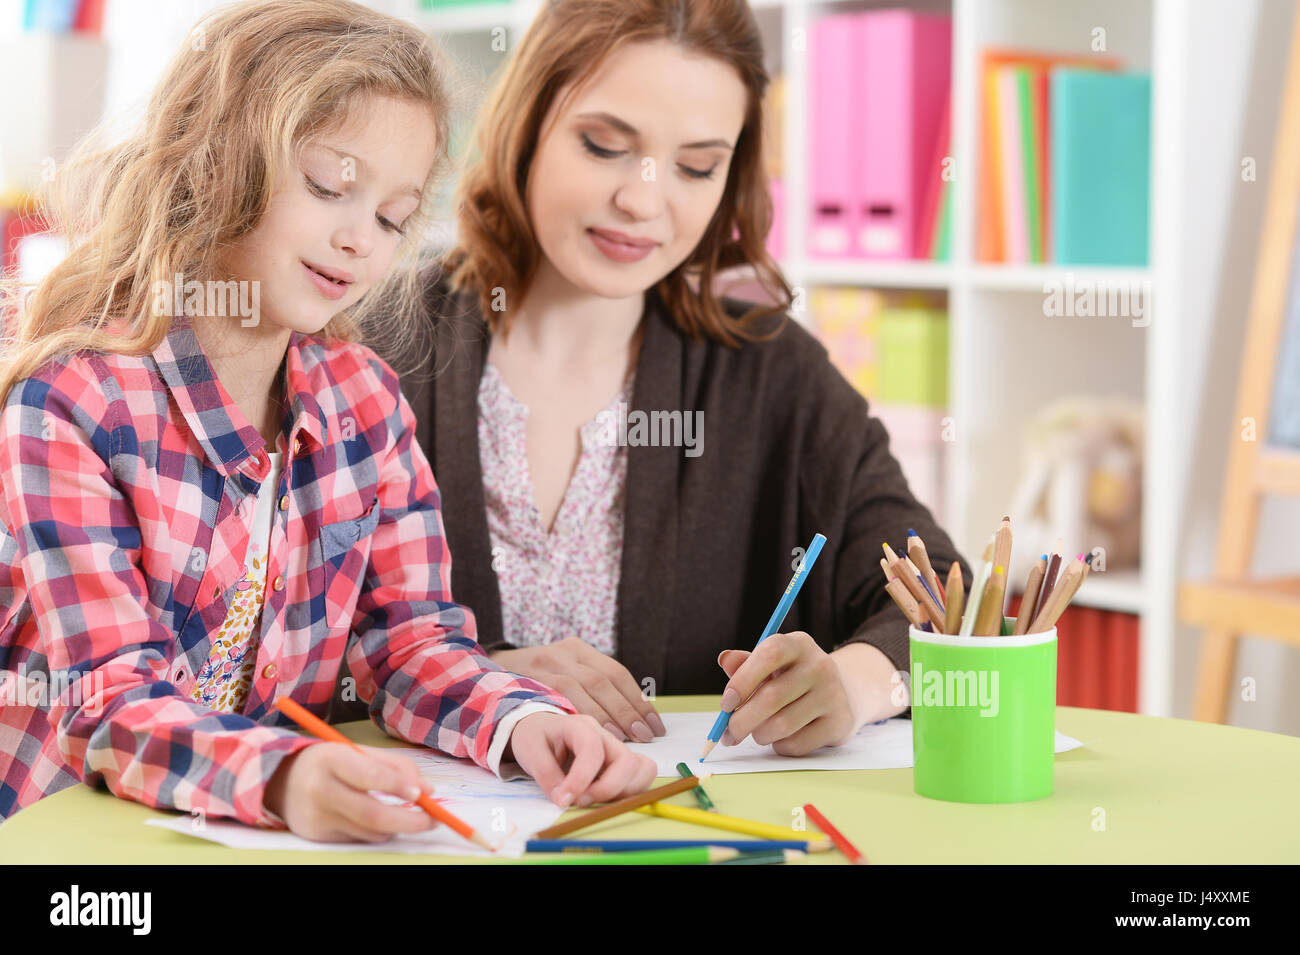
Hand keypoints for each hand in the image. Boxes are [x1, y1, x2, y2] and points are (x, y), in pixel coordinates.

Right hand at [263, 743, 436, 842]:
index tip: (423, 794)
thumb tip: (427, 790)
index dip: (399, 786)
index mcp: (332, 759)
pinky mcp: (317, 836)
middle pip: (372, 814)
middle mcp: (321, 790)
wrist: (280, 780)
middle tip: (434, 820)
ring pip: (370, 831)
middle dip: (410, 821)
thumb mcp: (357, 752)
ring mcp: (317, 817)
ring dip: (396, 826)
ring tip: (407, 815)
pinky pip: (358, 838)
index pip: (370, 775)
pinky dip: (376, 831)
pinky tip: (375, 819)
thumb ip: (395, 766)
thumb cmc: (329, 762)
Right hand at [491, 638, 665, 741]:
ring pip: (582, 688)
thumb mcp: (564, 673)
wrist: (485, 670)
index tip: (654, 725)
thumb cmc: (534, 681)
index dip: (638, 699)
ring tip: (624, 740)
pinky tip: (589, 733)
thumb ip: (591, 687)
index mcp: (578, 648)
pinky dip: (577, 715)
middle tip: (645, 736)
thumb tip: (633, 718)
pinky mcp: (526, 678)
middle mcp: (563, 651)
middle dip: (627, 710)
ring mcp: (544, 662)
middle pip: (603, 680)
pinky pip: (557, 698)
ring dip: (605, 715)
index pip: (616, 672)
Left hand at [507, 712, 657, 807]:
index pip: (593, 750)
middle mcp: (605, 736)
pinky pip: (640, 777)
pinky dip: (628, 792)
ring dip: (621, 792)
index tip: (565, 801)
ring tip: (592, 799)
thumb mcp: (530, 751)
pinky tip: (602, 797)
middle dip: (608, 789)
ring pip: (641, 770)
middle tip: (580, 802)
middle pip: (627, 760)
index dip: (582, 779)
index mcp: (580, 726)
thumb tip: (563, 800)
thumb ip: (546, 775)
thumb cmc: (536, 737)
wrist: (541, 731)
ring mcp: (617, 749)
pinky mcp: (622, 763)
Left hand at [716, 631, 855, 755]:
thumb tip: (725, 659)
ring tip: (758, 732)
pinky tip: (780, 738)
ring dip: (759, 735)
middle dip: (741, 721)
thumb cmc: (792, 678)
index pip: (770, 654)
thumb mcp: (771, 665)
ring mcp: (832, 694)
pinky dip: (779, 746)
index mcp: (799, 644)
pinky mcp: (839, 722)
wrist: (841, 693)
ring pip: (781, 725)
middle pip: (771, 697)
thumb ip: (745, 663)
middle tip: (729, 733)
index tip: (726, 703)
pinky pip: (796, 744)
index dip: (743, 680)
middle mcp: (820, 666)